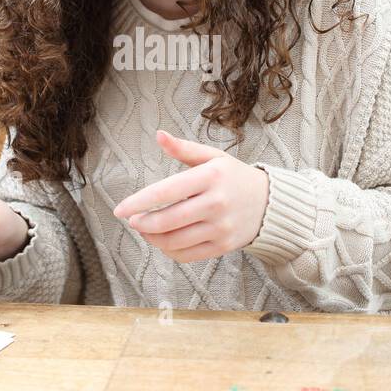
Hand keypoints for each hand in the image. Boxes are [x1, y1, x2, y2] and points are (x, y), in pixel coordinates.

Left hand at [113, 130, 269, 263]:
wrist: (271, 203)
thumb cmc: (234, 177)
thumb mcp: (212, 157)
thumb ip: (183, 148)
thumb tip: (158, 135)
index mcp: (211, 176)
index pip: (166, 191)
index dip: (139, 202)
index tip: (119, 209)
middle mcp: (216, 203)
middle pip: (167, 221)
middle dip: (142, 223)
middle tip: (132, 220)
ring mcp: (221, 228)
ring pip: (174, 241)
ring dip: (152, 238)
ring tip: (144, 229)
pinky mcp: (223, 246)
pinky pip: (186, 255)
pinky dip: (167, 250)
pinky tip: (161, 240)